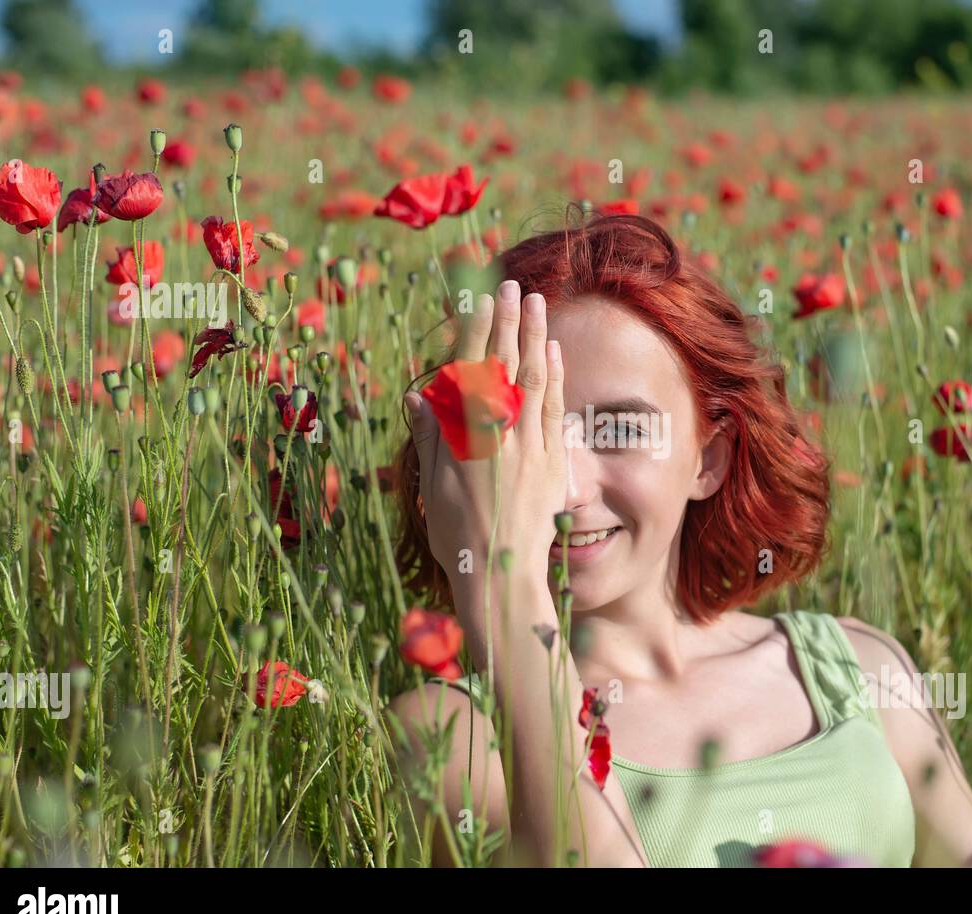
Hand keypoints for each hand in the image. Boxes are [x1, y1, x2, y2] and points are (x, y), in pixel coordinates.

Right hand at [405, 281, 567, 593]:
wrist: (500, 571)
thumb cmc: (457, 533)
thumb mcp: (433, 484)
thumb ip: (429, 436)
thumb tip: (416, 396)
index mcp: (466, 433)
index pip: (471, 368)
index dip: (476, 331)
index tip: (479, 299)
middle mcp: (500, 431)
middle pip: (505, 364)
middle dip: (508, 321)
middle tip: (511, 285)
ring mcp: (530, 444)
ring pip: (533, 378)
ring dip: (534, 336)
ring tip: (537, 303)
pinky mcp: (553, 460)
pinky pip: (555, 409)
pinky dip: (554, 377)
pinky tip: (554, 352)